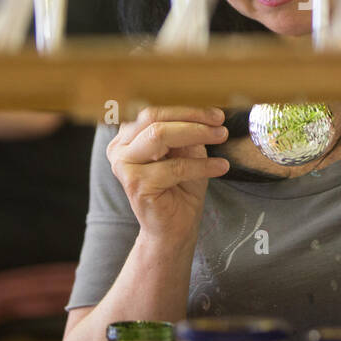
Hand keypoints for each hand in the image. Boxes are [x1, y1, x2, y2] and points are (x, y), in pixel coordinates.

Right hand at [106, 106, 229, 245]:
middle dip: (191, 119)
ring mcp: (124, 167)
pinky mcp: (136, 185)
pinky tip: (220, 167)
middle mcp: (119, 149)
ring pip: (160, 137)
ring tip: (221, 138)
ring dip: (197, 134)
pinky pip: (174, 166)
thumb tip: (205, 115)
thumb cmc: (180, 189)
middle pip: (154, 120)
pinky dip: (202, 164)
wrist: (174, 229)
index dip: (187, 111)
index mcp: (127, 137)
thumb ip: (186, 132)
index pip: (154, 113)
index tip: (216, 115)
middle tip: (220, 126)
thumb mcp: (186, 152)